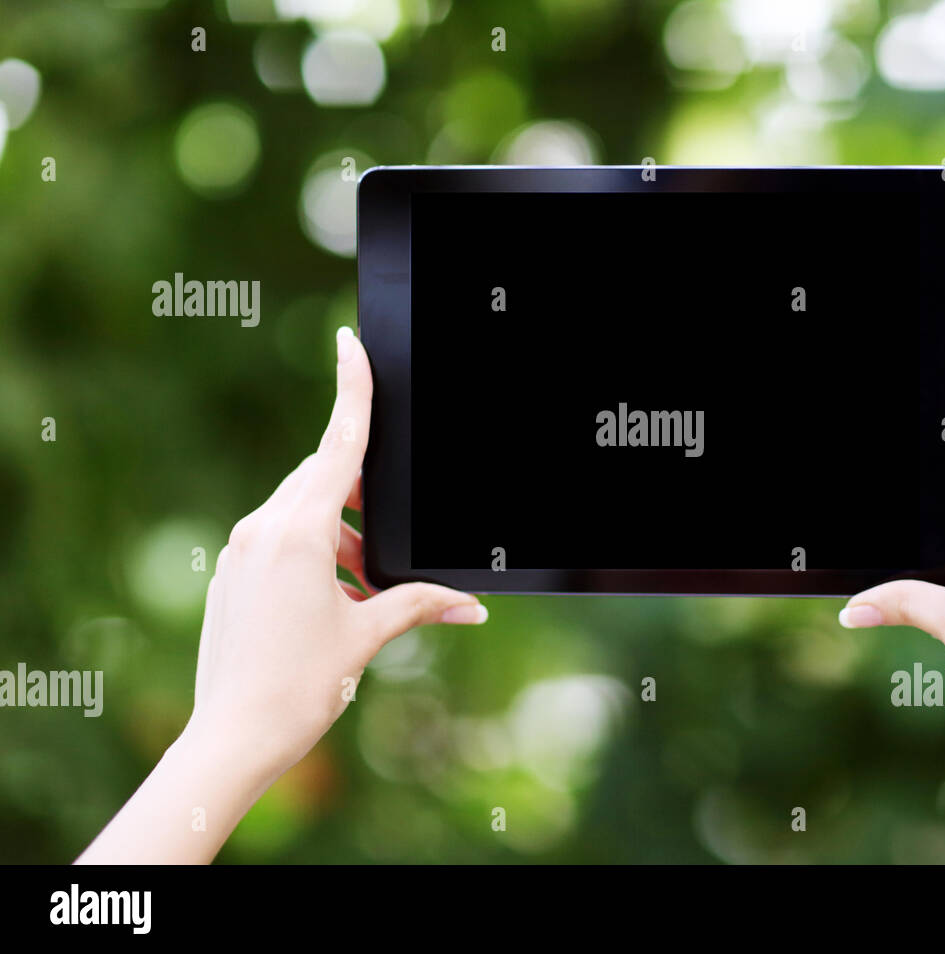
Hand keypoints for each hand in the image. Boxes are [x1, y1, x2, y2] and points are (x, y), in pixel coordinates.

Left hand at [78, 327, 484, 863]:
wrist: (231, 739)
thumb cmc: (300, 687)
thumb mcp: (367, 635)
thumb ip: (419, 604)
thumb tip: (471, 605)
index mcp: (299, 532)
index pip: (337, 444)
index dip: (351, 389)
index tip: (349, 342)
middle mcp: (263, 529)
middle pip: (323, 479)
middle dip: (363, 498)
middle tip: (388, 544)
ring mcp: (241, 550)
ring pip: (303, 511)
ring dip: (342, 535)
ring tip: (365, 591)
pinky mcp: (232, 573)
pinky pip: (280, 540)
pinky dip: (316, 554)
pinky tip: (335, 601)